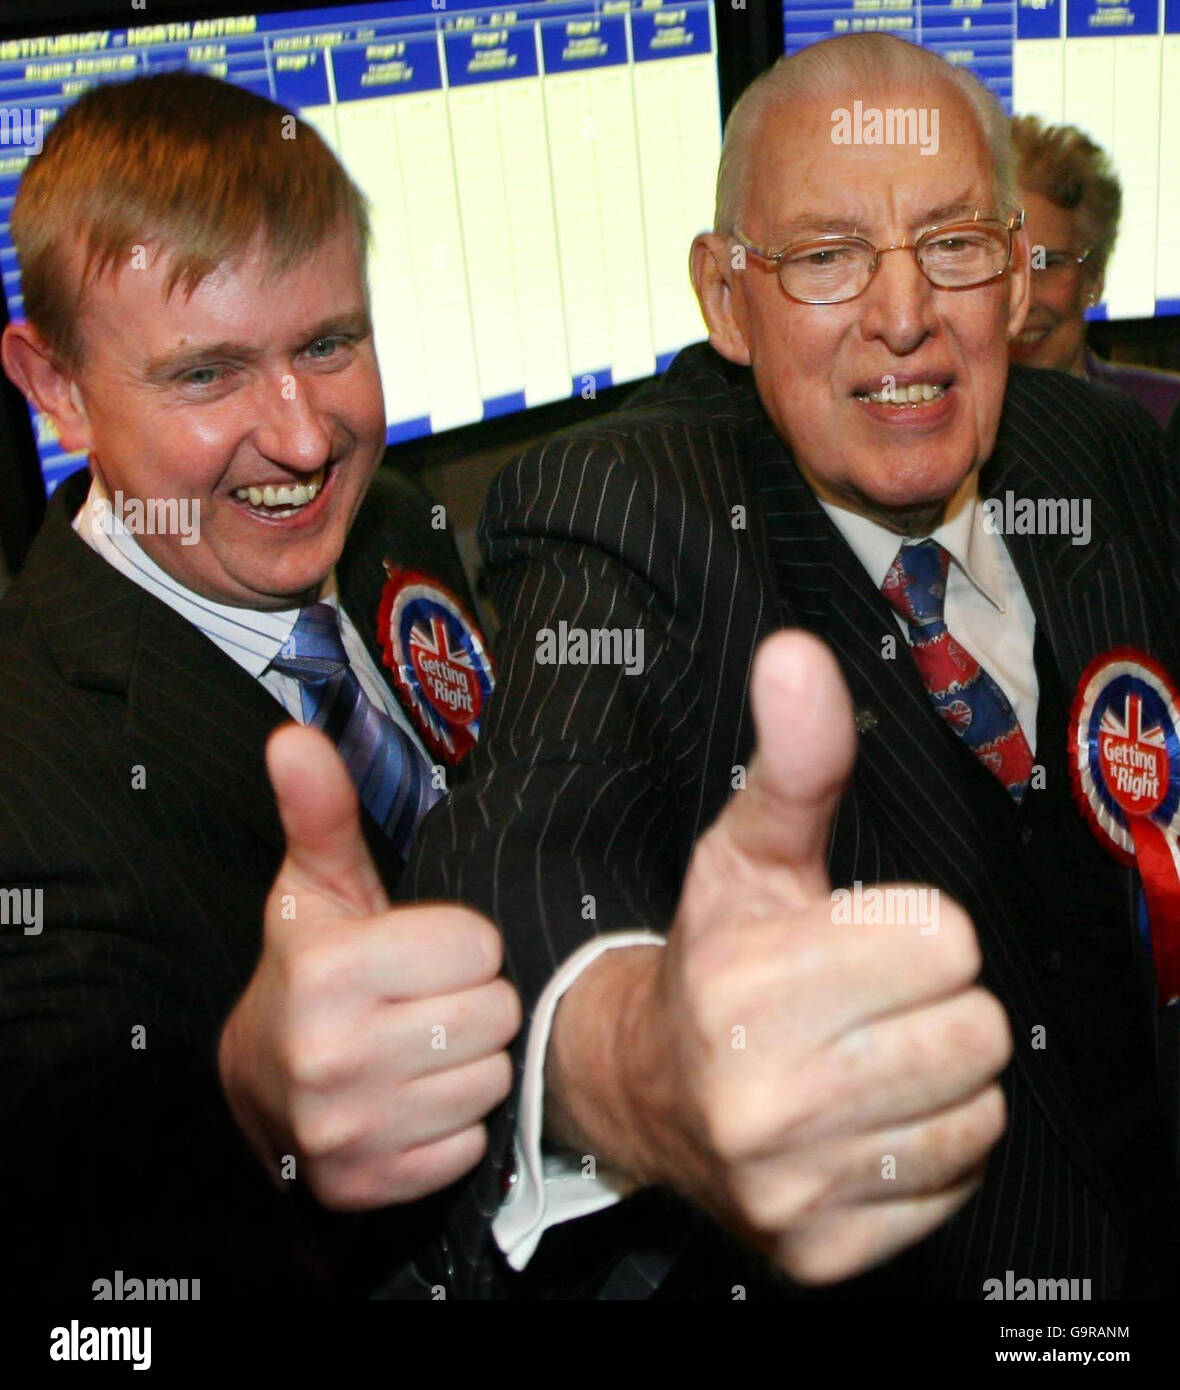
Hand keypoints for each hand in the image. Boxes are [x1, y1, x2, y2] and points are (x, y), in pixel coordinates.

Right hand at [218, 724, 519, 1208]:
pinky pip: (473, 1141)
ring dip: (469, 1061)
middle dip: (471, 999)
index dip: (457, 943)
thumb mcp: (314, 888)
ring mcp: (353, 1130)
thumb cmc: (305, 971)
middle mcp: (336, 1055)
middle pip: (497, 1011)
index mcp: (330, 970)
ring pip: (493, 1078)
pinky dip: (454, 1122)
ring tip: (421, 1045)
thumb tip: (293, 736)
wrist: (257, 1087)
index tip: (420, 950)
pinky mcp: (373, 1183)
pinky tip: (414, 1097)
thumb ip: (319, 812)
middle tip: (425, 999)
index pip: (477, 944)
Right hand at [550, 630, 1010, 1282]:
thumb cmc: (709, 959)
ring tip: (865, 1056)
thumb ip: (793, 759)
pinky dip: (924, 1147)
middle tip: (864, 1000)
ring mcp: (796, 1186)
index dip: (913, 928)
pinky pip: (954, 1180)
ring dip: (937, 1074)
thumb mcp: (746, 851)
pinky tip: (862, 1120)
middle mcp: (766, 1100)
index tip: (858, 936)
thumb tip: (798, 654)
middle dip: (932, 1001)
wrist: (645, 1093)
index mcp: (749, 988)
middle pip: (976, 1028)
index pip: (948, 942)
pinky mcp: (823, 1250)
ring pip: (978, 1107)